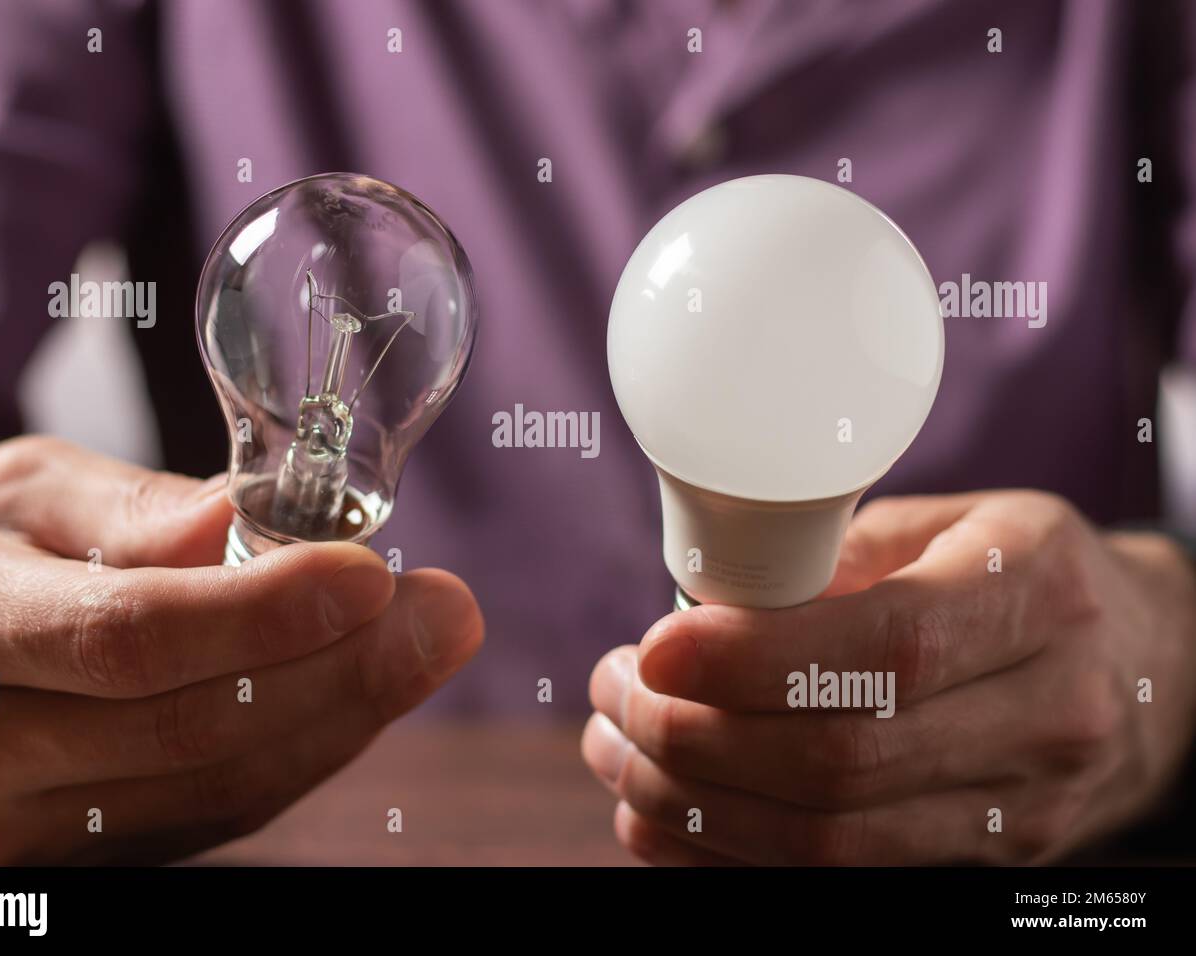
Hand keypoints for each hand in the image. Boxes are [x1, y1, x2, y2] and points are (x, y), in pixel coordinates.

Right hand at [0, 436, 482, 863]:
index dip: (265, 613)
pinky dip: (299, 754)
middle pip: (196, 728)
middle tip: (446, 613)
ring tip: (423, 643)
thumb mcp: (7, 493)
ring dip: (344, 716)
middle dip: (346, 670)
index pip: (128, 636)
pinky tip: (354, 693)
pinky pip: (210, 818)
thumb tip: (259, 524)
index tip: (373, 571)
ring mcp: (9, 831)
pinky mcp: (61, 864)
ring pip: (220, 789)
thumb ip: (130, 508)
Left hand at [584, 491, 1195, 863]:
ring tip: (616, 747)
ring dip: (695, 804)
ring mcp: (1024, 812)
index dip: (756, 661)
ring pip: (833, 843)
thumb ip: (838, 556)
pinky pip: (837, 883)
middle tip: (616, 693)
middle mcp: (1048, 715)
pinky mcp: (984, 869)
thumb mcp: (950, 523)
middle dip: (697, 735)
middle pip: (845, 760)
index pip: (891, 649)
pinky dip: (727, 856)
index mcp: (1038, 596)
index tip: (654, 650)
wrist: (1146, 668)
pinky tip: (661, 812)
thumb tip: (699, 609)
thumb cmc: (1021, 572)